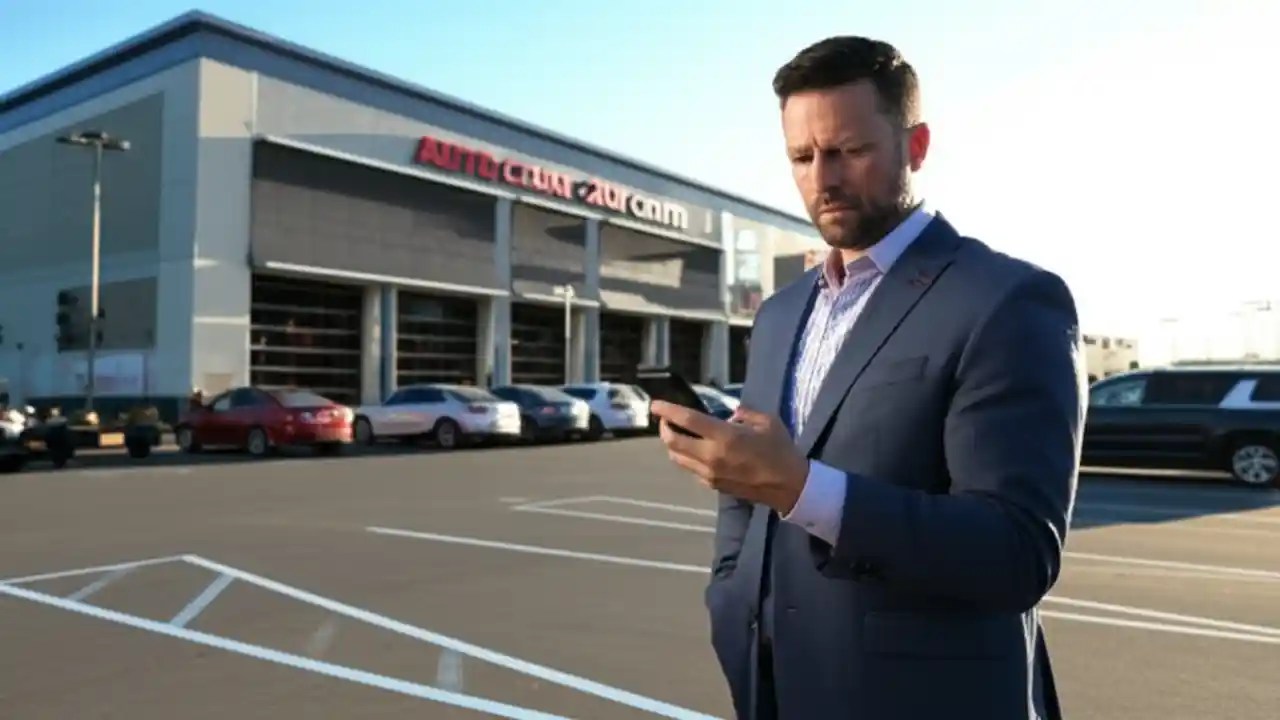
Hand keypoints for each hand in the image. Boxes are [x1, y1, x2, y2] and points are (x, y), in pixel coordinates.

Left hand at [650, 401, 808, 514]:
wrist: (788, 485)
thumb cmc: (780, 449)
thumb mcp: (767, 421)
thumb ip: (744, 413)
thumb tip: (729, 415)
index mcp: (724, 436)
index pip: (687, 420)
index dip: (668, 411)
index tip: (655, 405)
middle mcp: (711, 456)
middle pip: (673, 441)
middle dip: (665, 428)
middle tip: (666, 420)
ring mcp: (710, 473)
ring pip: (677, 458)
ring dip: (672, 444)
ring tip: (677, 434)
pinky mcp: (713, 485)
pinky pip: (691, 469)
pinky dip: (686, 458)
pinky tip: (695, 451)